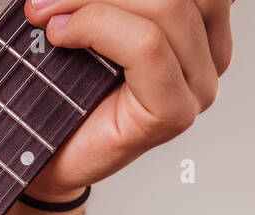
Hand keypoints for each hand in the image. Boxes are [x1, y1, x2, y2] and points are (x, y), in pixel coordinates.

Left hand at [22, 0, 234, 201]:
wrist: (52, 159)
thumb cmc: (69, 96)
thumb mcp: (96, 23)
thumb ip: (111, 1)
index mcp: (202, 25)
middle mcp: (210, 55)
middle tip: (43, 1)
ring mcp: (198, 88)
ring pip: (166, 7)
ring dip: (91, 2)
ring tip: (47, 16)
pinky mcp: (175, 113)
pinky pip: (147, 45)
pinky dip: (96, 28)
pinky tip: (61, 35)